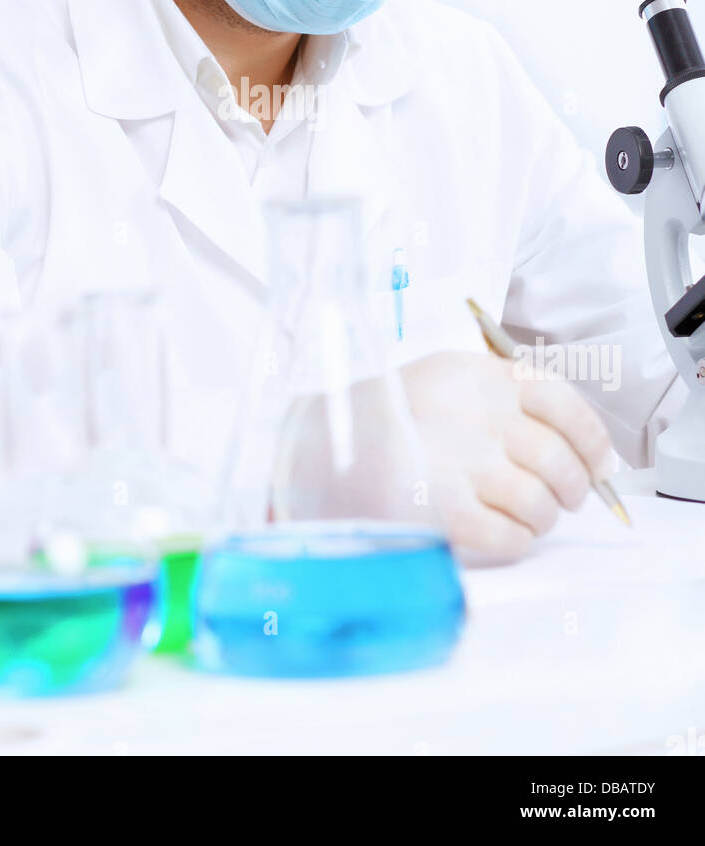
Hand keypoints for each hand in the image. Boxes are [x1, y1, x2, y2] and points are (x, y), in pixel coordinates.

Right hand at [401, 350, 613, 564]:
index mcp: (478, 376)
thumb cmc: (391, 417)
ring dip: (544, 517)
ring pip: (539, 502)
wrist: (320, 448)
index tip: (599, 462)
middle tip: (567, 499)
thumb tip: (579, 441)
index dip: (591, 437)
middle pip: (558, 458)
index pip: (560, 399)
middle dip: (574, 488)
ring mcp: (460, 465)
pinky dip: (517, 541)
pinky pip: (510, 537)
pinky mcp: (444, 513)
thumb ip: (504, 396)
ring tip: (529, 517)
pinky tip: (502, 532)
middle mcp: (474, 417)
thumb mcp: (445, 378)